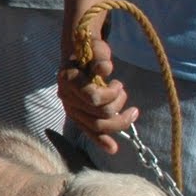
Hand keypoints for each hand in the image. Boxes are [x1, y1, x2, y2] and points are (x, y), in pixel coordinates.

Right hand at [57, 33, 137, 153]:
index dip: (111, 94)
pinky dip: (101, 141)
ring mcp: (71, 110)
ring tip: (129, 108)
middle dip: (118, 106)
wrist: (76, 58)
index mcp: (68, 80)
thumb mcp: (95, 46)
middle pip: (99, 115)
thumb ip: (100, 55)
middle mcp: (67, 98)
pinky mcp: (77, 117)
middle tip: (124, 93)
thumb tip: (106, 69)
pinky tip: (113, 149)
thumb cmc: (88, 51)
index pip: (93, 97)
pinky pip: (89, 132)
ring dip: (119, 119)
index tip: (118, 83)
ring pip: (98, 126)